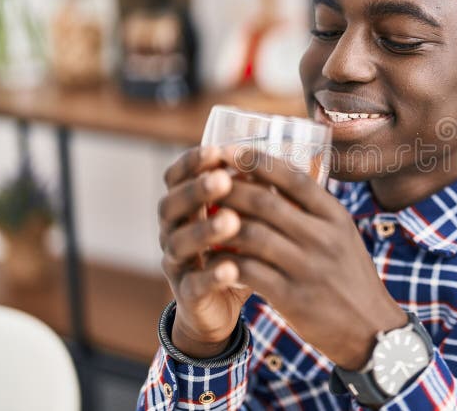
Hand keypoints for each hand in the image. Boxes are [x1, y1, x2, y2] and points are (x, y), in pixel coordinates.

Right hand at [157, 146, 249, 357]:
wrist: (218, 306)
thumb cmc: (235, 250)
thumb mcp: (244, 218)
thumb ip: (254, 193)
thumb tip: (285, 159)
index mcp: (185, 207)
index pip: (176, 178)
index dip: (192, 163)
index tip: (216, 150)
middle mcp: (173, 231)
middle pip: (171, 206)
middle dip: (196, 191)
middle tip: (222, 180)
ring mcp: (176, 264)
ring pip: (179, 244)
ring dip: (204, 230)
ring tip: (231, 220)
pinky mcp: (187, 295)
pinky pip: (194, 284)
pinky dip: (211, 275)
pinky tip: (230, 268)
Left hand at [214, 146, 407, 368]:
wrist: (371, 327)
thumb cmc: (349, 275)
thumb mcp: (342, 235)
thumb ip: (313, 210)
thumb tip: (273, 176)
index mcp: (335, 217)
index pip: (294, 178)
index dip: (258, 162)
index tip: (231, 151)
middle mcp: (323, 238)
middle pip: (266, 203)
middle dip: (229, 189)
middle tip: (205, 184)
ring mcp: (308, 268)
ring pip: (251, 235)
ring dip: (221, 226)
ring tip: (203, 220)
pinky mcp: (292, 298)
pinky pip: (248, 272)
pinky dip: (225, 263)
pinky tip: (212, 259)